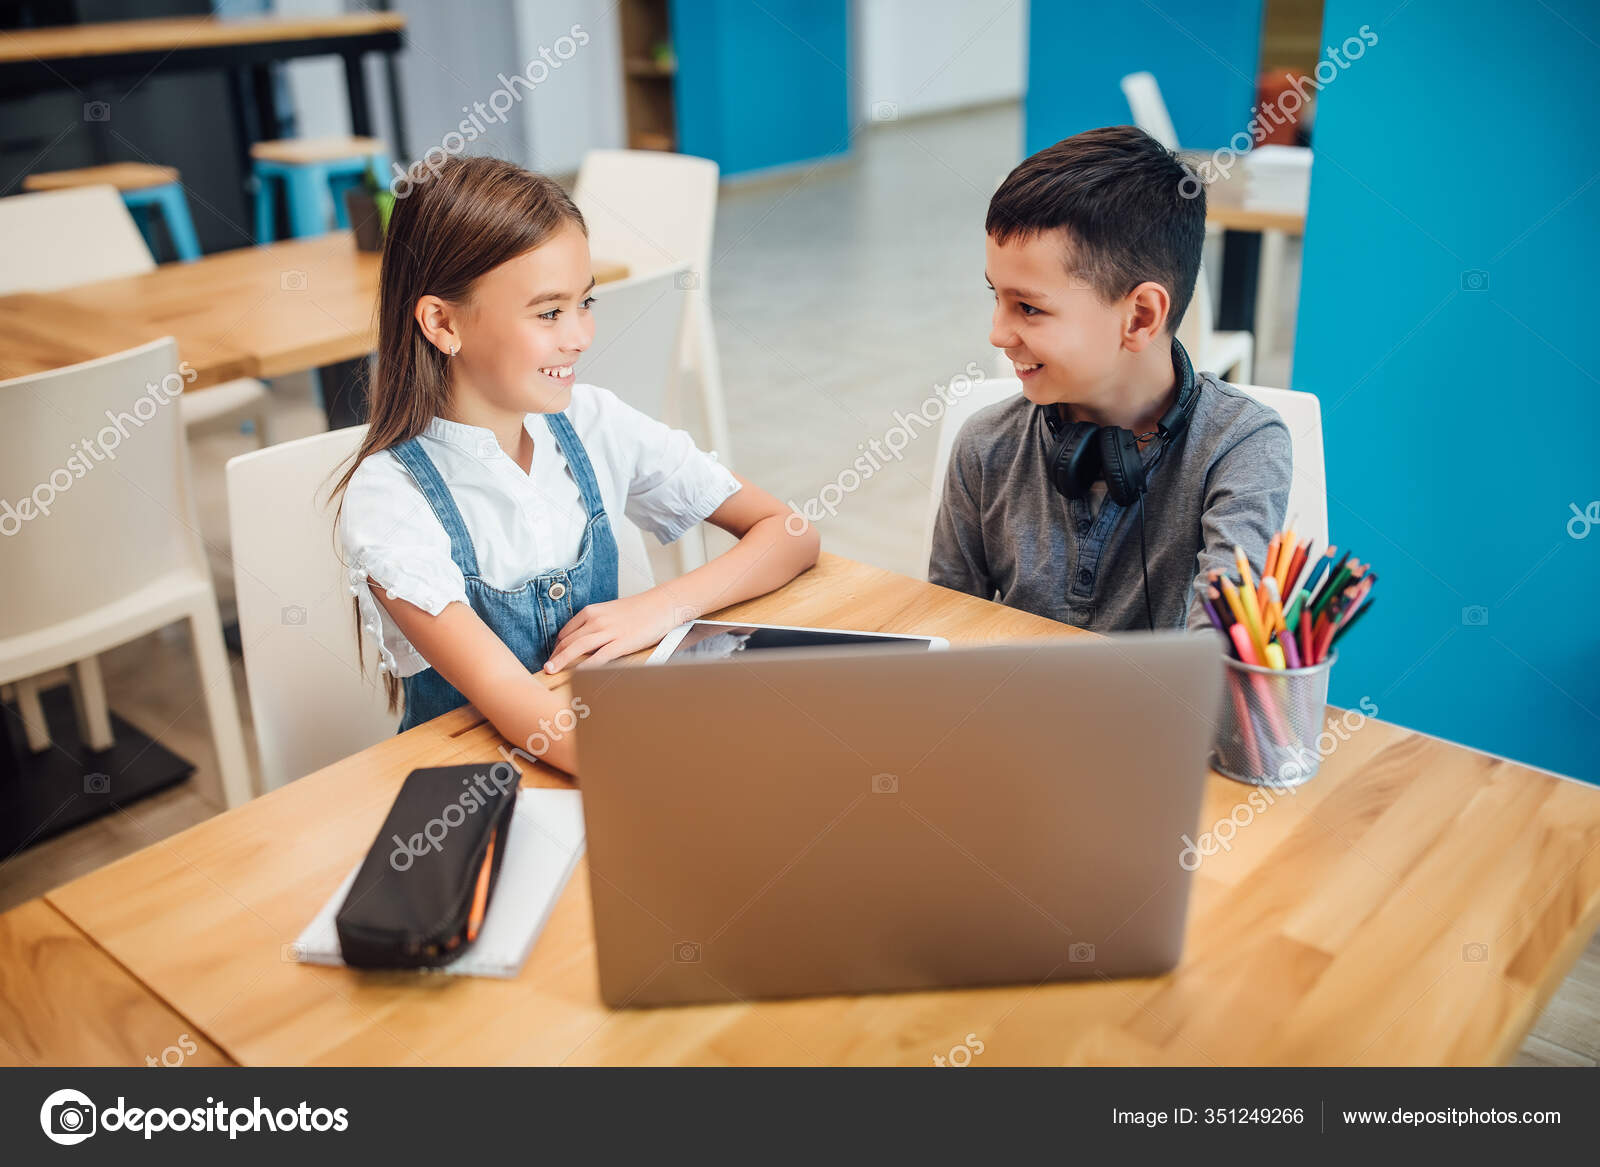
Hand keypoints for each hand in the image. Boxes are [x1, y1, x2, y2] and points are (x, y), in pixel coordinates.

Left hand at [544, 591, 693, 672]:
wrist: (661, 605)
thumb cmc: (638, 610)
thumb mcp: (610, 612)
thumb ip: (594, 624)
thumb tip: (582, 642)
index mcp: (591, 612)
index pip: (565, 633)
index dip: (557, 648)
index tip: (554, 658)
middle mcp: (595, 620)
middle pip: (567, 641)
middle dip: (555, 657)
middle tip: (547, 669)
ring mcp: (607, 632)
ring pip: (576, 648)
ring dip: (561, 662)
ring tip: (551, 672)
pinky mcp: (620, 643)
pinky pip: (598, 658)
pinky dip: (585, 667)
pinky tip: (577, 675)